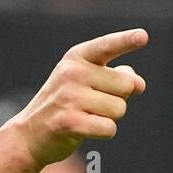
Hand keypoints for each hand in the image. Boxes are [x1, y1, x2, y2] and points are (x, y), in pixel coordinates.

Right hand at [9, 28, 147, 169]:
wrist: (29, 135)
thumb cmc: (64, 105)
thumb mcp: (85, 82)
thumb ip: (115, 76)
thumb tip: (138, 84)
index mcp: (77, 58)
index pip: (107, 46)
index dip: (126, 41)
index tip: (143, 36)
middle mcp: (73, 73)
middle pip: (126, 85)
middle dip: (118, 99)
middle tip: (93, 105)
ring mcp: (69, 97)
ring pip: (119, 109)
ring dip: (110, 118)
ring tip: (87, 117)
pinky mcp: (70, 122)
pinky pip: (109, 128)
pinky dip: (104, 132)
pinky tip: (85, 130)